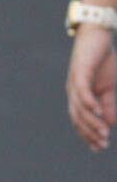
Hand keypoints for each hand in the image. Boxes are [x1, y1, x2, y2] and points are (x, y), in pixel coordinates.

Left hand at [66, 22, 116, 149]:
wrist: (97, 34)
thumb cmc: (102, 60)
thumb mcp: (108, 87)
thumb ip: (107, 105)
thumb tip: (108, 124)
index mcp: (78, 96)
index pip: (79, 120)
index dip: (87, 134)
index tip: (99, 147)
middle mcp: (72, 91)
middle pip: (77, 117)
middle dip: (89, 133)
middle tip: (102, 144)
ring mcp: (74, 81)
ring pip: (80, 107)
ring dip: (91, 121)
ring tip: (103, 133)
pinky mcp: (79, 71)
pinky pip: (82, 90)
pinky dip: (88, 102)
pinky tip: (96, 111)